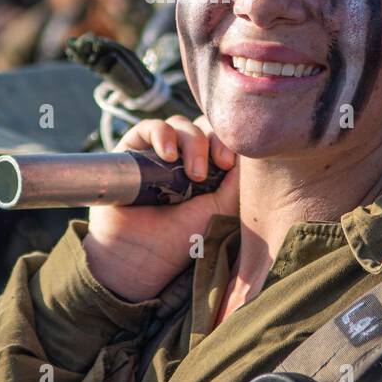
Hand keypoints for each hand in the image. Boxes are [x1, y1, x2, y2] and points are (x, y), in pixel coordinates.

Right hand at [84, 115, 238, 302]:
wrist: (139, 257)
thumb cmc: (182, 238)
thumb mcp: (222, 206)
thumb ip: (238, 176)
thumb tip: (249, 145)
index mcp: (206, 169)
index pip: (220, 137)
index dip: (226, 140)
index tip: (228, 162)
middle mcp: (182, 158)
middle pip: (201, 127)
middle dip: (208, 143)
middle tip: (207, 171)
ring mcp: (156, 153)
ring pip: (179, 125)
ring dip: (190, 141)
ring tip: (190, 173)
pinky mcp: (132, 151)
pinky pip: (148, 127)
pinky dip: (161, 134)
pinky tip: (167, 156)